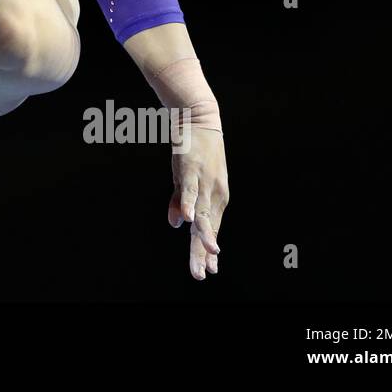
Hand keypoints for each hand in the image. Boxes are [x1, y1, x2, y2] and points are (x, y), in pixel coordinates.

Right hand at [167, 125, 228, 279]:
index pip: (211, 229)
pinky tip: (187, 221)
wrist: (199, 117)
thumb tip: (176, 224)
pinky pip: (190, 191)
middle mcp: (214, 193)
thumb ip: (181, 202)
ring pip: (204, 214)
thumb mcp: (187, 180)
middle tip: (202, 274)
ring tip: (206, 256)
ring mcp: (204, 182)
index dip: (207, 250)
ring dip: (203, 237)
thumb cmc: (194, 150)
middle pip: (209, 228)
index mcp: (215, 197)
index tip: (209, 270)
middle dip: (204, 253)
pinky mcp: (192, 169)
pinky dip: (189, 205)